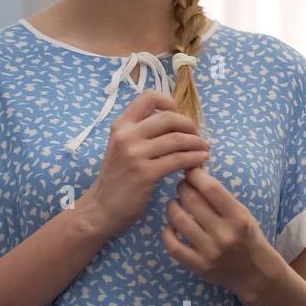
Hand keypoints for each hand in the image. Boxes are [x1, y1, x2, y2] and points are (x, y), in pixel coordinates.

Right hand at [76, 90, 210, 238]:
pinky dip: (195, 158)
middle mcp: (126, 135)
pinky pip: (179, 160)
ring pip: (177, 139)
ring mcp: (134, 154)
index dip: (169, 102)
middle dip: (190, 125)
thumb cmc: (117, 178)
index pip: (148, 97)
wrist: (101, 208)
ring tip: (204, 149)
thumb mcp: (121, 147)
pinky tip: (201, 161)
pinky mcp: (145, 173)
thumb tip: (175, 122)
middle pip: (169, 117)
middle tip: (198, 136)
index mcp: (121, 125)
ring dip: (197, 143)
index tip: (179, 116)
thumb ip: (140, 133)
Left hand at [162, 166, 285, 301]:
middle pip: (192, 200)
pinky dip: (168, 231)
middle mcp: (224, 234)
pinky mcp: (198, 266)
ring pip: (178, 220)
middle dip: (182, 187)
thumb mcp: (243, 214)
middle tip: (182, 185)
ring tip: (175, 203)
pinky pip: (172, 245)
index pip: (211, 188)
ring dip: (172, 206)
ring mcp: (210, 252)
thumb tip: (195, 171)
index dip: (195, 174)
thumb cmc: (247, 237)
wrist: (256, 274)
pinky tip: (172, 225)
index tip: (190, 170)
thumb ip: (221, 197)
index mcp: (239, 217)